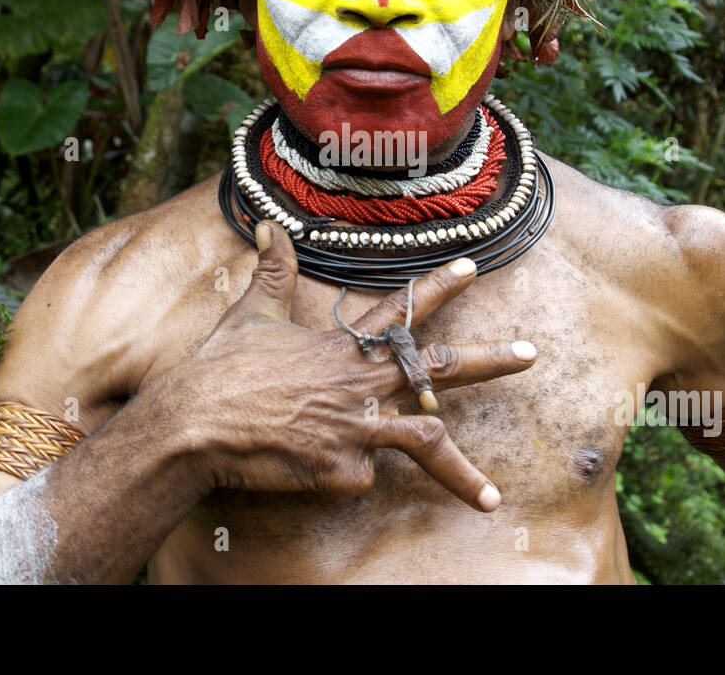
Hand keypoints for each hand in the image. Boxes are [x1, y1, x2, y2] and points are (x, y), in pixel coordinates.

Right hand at [143, 220, 535, 510]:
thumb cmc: (220, 367)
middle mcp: (360, 384)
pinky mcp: (340, 469)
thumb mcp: (250, 312)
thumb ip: (271, 270)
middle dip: (489, 361)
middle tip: (530, 355)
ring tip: (492, 500)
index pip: (402, 311)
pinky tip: (319, 477)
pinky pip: (359, 478)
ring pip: (424, 447)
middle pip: (438, 370)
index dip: (440, 288)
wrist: (194, 423)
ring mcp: (356, 427)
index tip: (473, 269)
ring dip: (461, 476)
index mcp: (343, 347)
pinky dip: (347, 479)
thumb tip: (266, 223)